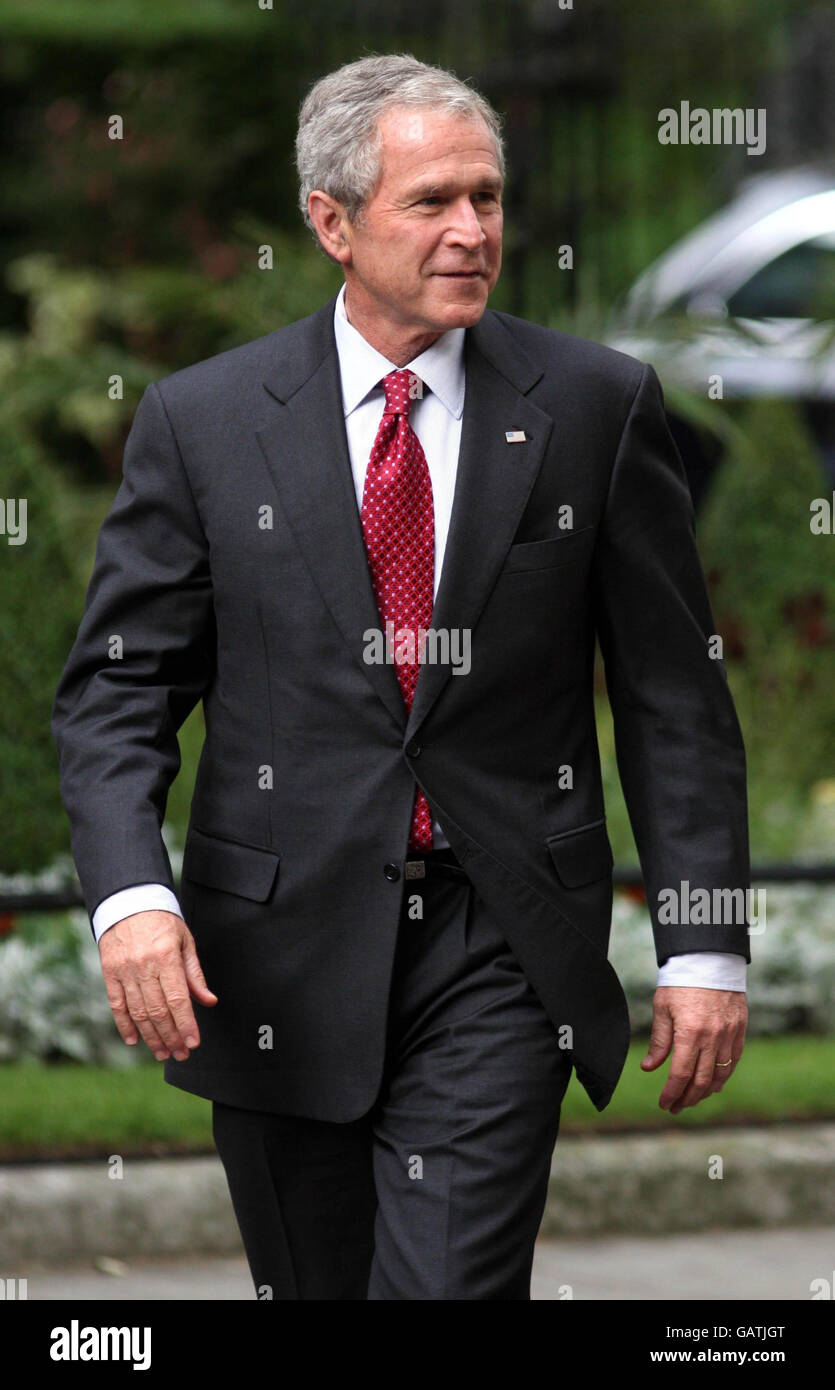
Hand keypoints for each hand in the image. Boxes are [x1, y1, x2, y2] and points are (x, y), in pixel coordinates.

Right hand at [99, 910, 217, 1060]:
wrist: (129, 901)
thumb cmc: (163, 922)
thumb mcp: (185, 942)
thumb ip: (195, 974)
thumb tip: (209, 1002)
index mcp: (166, 956)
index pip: (178, 999)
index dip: (186, 1024)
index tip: (193, 1043)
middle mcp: (143, 966)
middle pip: (157, 1011)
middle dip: (171, 1037)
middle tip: (181, 1054)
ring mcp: (124, 970)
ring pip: (138, 1012)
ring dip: (151, 1037)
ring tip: (163, 1052)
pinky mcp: (109, 972)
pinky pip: (117, 1005)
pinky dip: (125, 1025)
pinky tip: (135, 1040)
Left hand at [640, 986, 746, 1113]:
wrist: (708, 959)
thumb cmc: (680, 982)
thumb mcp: (662, 1008)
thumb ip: (659, 1041)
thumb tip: (649, 1068)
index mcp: (690, 1033)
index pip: (680, 1074)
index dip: (672, 1093)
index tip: (664, 1104)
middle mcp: (712, 1038)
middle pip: (701, 1081)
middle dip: (687, 1098)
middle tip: (676, 1107)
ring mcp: (729, 1035)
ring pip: (719, 1075)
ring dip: (705, 1092)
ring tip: (692, 1099)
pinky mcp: (740, 1029)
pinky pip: (733, 1061)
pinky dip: (723, 1077)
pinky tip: (713, 1084)